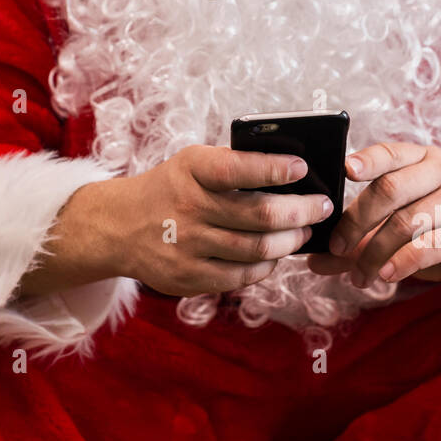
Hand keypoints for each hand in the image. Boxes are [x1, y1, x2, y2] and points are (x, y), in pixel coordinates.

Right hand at [57, 145, 334, 298]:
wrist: (119, 226)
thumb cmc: (169, 188)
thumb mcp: (191, 164)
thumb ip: (232, 167)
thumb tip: (291, 175)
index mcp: (192, 171)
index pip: (239, 168)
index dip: (275, 168)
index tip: (302, 168)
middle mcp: (189, 208)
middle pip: (260, 215)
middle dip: (301, 211)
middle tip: (322, 206)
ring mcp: (189, 246)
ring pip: (258, 249)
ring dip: (290, 240)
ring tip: (304, 231)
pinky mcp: (189, 277)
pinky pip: (241, 276)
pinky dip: (266, 266)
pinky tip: (277, 255)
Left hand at [306, 141, 440, 299]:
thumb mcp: (399, 233)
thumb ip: (358, 242)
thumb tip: (314, 260)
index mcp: (422, 160)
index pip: (389, 153)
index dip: (366, 160)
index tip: (343, 171)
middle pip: (390, 190)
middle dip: (356, 222)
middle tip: (337, 248)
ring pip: (407, 222)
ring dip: (375, 253)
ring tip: (360, 276)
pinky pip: (434, 244)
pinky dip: (405, 261)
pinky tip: (387, 276)